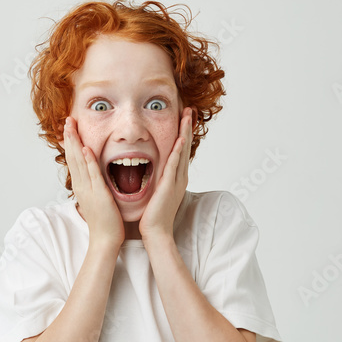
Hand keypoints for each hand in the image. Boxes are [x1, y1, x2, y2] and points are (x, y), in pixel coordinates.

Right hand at [64, 117, 123, 249]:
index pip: (73, 160)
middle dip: (69, 137)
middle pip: (72, 157)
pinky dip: (88, 161)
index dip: (70, 143)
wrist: (105, 238)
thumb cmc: (104, 220)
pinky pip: (92, 174)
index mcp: (81, 185)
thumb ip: (93, 184)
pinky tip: (85, 149)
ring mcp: (88, 189)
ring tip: (71, 127)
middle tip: (67, 120)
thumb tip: (93, 174)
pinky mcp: (98, 194)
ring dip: (75, 143)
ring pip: (79, 162)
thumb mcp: (96, 198)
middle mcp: (81, 185)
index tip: (68, 128)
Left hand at [139, 107, 191, 244]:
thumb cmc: (153, 215)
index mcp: (176, 178)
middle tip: (189, 110)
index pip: (180, 151)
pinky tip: (180, 139)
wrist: (156, 231)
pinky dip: (178, 151)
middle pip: (185, 147)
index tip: (183, 119)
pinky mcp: (169, 185)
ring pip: (182, 151)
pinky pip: (175, 165)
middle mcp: (180, 177)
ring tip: (187, 116)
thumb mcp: (157, 192)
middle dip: (187, 127)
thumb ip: (157, 180)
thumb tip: (152, 170)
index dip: (183, 134)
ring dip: (185, 133)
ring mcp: (176, 181)